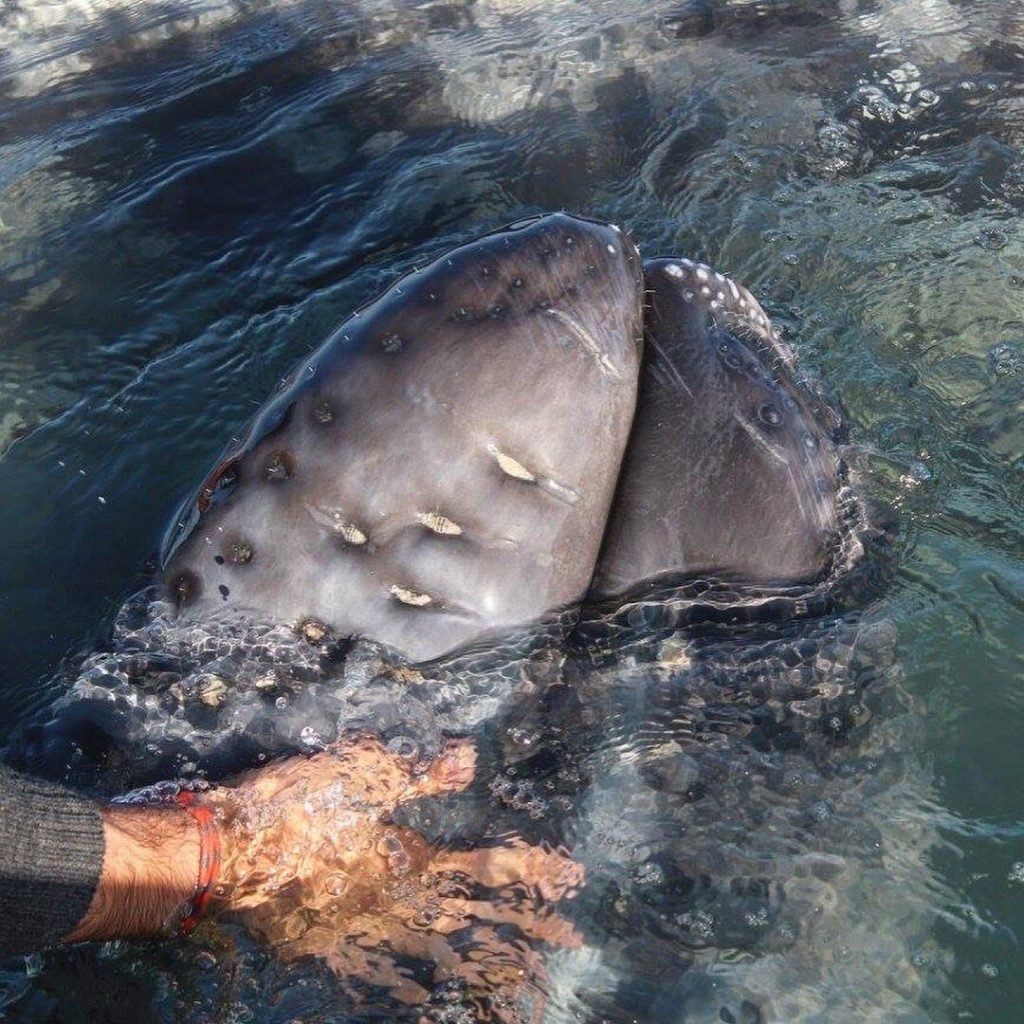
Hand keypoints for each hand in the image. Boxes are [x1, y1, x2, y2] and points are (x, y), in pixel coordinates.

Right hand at [209, 736, 583, 1021]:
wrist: (225, 852)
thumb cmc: (299, 805)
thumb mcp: (363, 776)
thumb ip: (420, 775)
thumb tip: (471, 759)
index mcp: (408, 862)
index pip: (483, 866)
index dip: (529, 869)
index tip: (572, 877)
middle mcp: (395, 905)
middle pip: (471, 920)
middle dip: (523, 928)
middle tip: (572, 941)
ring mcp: (362, 933)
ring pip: (433, 952)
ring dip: (480, 962)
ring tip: (523, 980)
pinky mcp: (327, 947)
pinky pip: (379, 970)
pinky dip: (409, 980)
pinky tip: (429, 995)